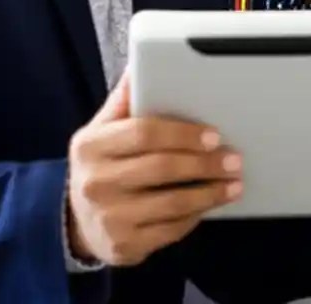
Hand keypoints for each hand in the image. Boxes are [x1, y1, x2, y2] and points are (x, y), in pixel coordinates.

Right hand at [66, 69, 242, 265]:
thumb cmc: (100, 167)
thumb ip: (123, 101)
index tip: (214, 135)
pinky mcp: (125, 246)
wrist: (76, 222)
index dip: (183, 134)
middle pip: (162, 168)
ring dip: (210, 193)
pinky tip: (210, 205)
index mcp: (91, 146)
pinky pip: (171, 230)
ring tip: (234, 184)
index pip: (143, 133)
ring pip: (172, 204)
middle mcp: (96, 183)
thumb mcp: (101, 130)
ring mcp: (110, 217)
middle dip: (205, 163)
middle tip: (234, 159)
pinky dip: (195, 217)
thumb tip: (139, 64)